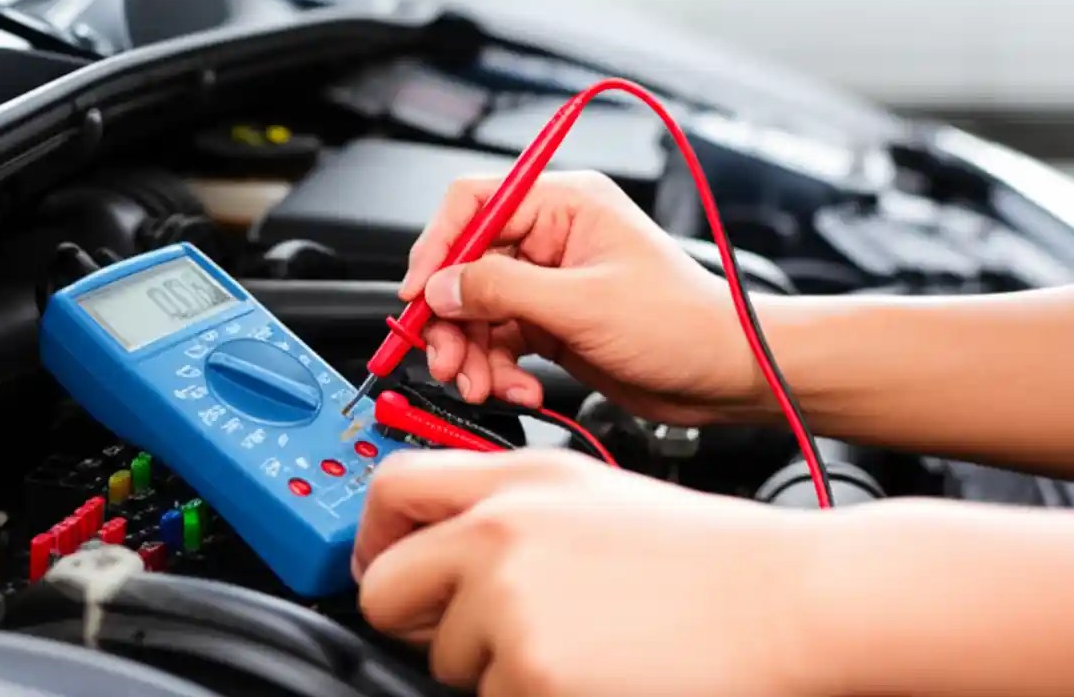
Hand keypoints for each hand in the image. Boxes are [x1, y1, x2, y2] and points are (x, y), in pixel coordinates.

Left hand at [352, 449, 824, 695]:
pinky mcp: (533, 676)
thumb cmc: (704, 554)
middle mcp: (500, 535)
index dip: (373, 537)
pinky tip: (596, 672)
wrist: (784, 600)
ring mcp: (511, 608)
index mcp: (515, 481)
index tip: (382, 565)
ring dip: (492, 665)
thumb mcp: (591, 496)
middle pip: (384, 589)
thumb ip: (504, 509)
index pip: (391, 491)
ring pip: (444, 661)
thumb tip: (442, 548)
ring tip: (578, 644)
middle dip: (416, 619)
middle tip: (472, 631)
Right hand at [402, 171, 757, 424]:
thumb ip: (503, 290)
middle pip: (466, 267)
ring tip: (482, 385)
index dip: (436, 246)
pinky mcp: (550, 323)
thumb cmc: (682, 323)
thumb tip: (441, 287)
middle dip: (451, 318)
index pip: (473, 204)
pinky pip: (499, 342)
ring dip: (471, 353)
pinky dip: (498, 370)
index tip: (418, 292)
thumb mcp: (583, 304)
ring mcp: (549, 283)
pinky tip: (518, 390)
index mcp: (565, 206)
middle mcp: (551, 239)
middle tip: (447, 359)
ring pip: (477, 311)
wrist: (723, 374)